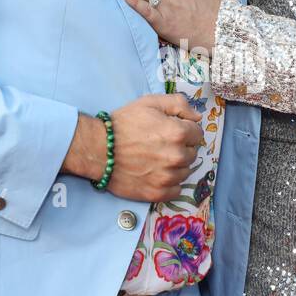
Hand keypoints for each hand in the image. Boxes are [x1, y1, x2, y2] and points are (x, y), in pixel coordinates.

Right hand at [63, 94, 204, 200]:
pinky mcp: (158, 193)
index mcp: (178, 133)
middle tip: (161, 145)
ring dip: (176, 166)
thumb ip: (179, 104)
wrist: (98, 149)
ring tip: (157, 159)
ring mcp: (168, 177)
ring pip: (185, 172)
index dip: (185, 130)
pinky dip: (170, 183)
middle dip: (181, 147)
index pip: (197, 133)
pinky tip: (156, 174)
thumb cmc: (123, 123)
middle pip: (192, 153)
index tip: (171, 131)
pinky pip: (176, 190)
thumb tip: (198, 117)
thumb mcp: (150, 102)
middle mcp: (177, 157)